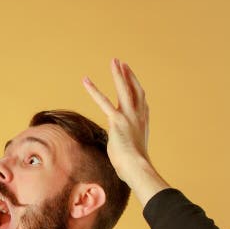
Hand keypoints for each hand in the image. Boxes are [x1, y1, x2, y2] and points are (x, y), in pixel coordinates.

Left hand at [82, 58, 150, 179]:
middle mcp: (138, 115)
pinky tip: (86, 81)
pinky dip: (94, 90)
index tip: (131, 76)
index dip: (135, 85)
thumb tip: (122, 147)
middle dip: (128, 74)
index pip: (140, 98)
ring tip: (113, 61)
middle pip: (134, 89)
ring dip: (118, 74)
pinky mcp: (116, 120)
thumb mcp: (132, 149)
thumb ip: (127, 141)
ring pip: (123, 89)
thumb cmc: (134, 163)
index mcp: (143, 120)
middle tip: (121, 62)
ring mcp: (128, 116)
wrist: (137, 167)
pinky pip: (103, 101)